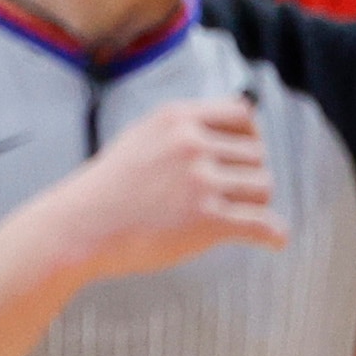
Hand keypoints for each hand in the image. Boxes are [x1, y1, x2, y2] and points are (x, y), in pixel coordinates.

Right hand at [39, 97, 284, 283]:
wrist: (80, 227)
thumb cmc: (111, 187)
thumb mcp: (144, 136)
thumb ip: (186, 128)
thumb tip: (243, 116)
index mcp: (177, 119)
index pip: (244, 115)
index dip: (251, 139)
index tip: (244, 160)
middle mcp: (192, 144)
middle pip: (258, 156)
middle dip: (249, 178)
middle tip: (230, 198)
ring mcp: (200, 181)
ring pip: (263, 188)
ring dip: (255, 205)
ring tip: (234, 217)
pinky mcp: (207, 219)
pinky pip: (262, 224)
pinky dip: (273, 234)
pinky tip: (275, 239)